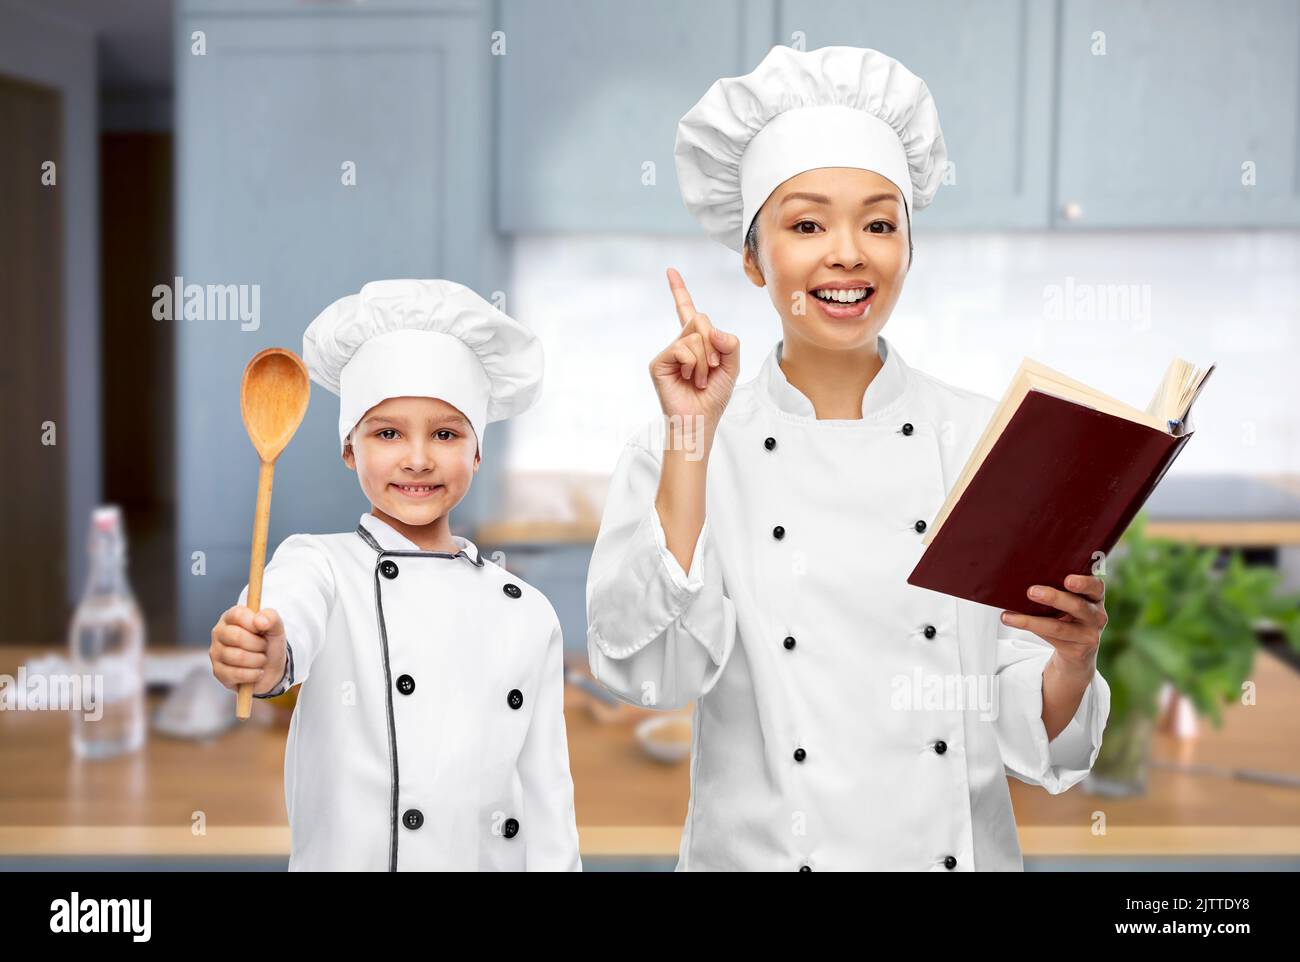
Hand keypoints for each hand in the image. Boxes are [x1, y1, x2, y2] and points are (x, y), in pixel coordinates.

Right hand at [210, 605, 287, 694]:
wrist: (271, 670)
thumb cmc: (269, 644)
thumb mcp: (276, 628)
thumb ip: (271, 618)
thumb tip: (259, 620)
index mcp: (231, 617)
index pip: (237, 615)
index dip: (254, 623)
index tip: (264, 629)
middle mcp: (219, 633)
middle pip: (236, 636)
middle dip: (258, 644)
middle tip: (264, 647)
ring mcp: (216, 653)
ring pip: (238, 656)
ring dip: (258, 660)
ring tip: (261, 659)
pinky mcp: (218, 672)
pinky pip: (236, 674)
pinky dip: (253, 674)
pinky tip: (256, 672)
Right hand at [649, 268, 739, 429]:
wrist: (700, 420)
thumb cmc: (714, 396)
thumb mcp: (732, 365)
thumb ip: (729, 342)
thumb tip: (709, 329)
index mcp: (696, 342)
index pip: (687, 311)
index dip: (679, 291)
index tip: (670, 271)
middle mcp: (680, 343)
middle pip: (700, 319)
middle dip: (714, 344)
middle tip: (713, 367)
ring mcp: (669, 352)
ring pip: (694, 336)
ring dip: (706, 360)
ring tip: (700, 379)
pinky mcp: (659, 362)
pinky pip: (682, 348)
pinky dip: (694, 365)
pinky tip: (690, 380)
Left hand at [1001, 574, 1106, 672]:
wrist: (1078, 653)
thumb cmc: (1068, 616)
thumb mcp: (1070, 602)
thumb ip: (1058, 588)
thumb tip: (1020, 576)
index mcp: (1095, 597)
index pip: (1096, 586)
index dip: (1084, 582)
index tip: (1068, 580)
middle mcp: (1097, 616)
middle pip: (1078, 606)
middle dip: (1054, 598)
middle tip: (1032, 592)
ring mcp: (1089, 635)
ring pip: (1059, 627)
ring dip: (1031, 621)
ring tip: (1008, 616)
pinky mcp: (1077, 651)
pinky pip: (1051, 639)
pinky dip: (1030, 630)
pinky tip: (1012, 622)